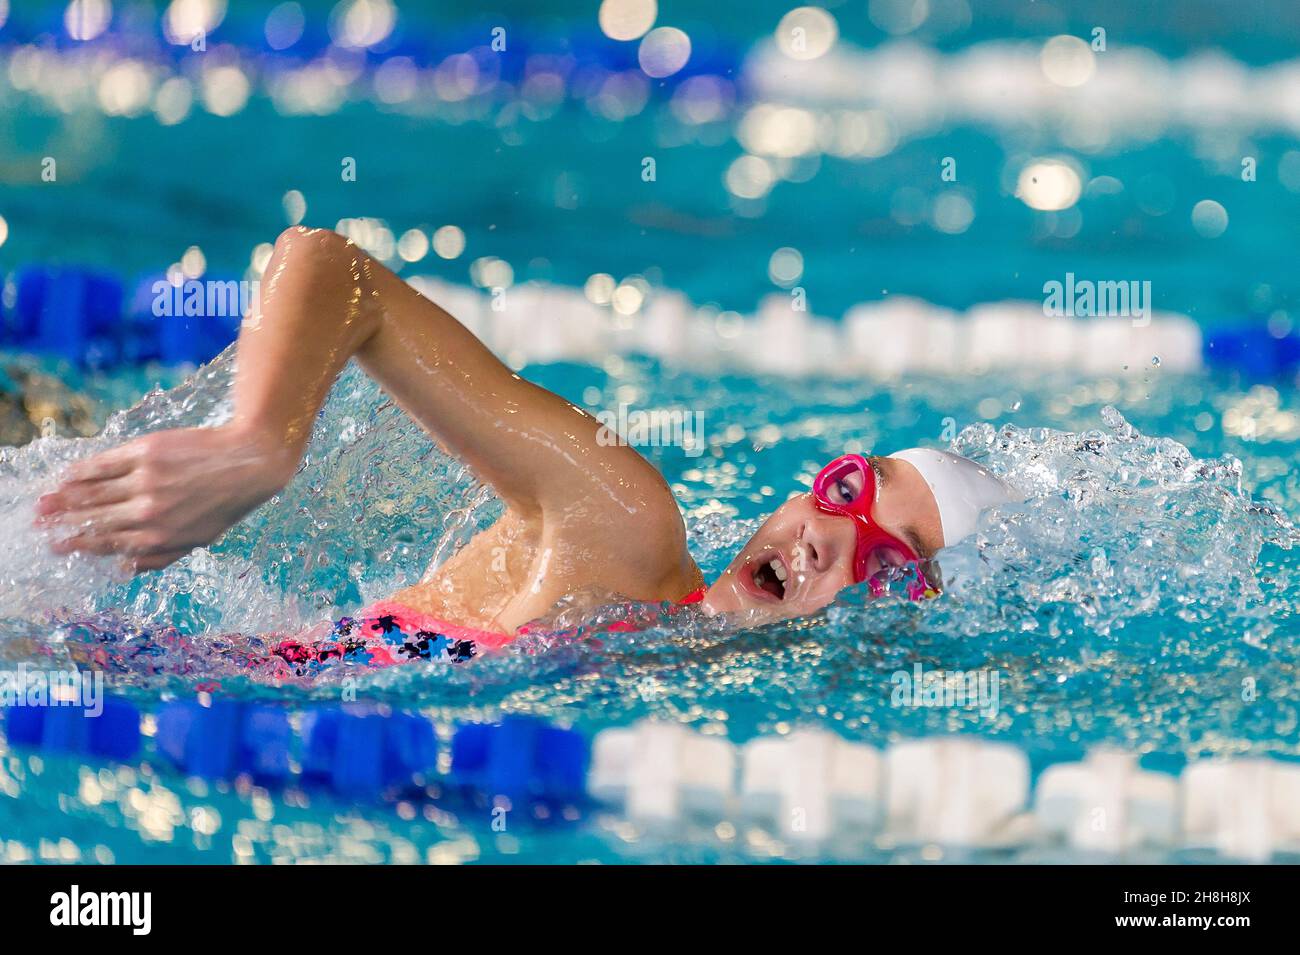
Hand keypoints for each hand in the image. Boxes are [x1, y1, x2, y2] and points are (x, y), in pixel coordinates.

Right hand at [34, 425, 295, 571]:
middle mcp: (148, 512)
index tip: (57, 545)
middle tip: (39, 523)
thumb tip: (122, 569)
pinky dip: (80, 471)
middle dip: (62, 523)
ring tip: (44, 501)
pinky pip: (103, 465)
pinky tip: (67, 475)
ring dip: (62, 498)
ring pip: (91, 492)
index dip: (78, 544)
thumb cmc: (224, 502)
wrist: (249, 461)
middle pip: (92, 519)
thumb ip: (160, 556)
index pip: (106, 543)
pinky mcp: (146, 452)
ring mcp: (145, 481)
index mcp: (159, 537)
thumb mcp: (198, 539)